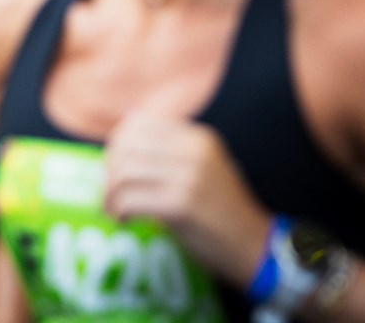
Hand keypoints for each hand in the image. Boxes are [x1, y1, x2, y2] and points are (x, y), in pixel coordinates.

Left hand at [104, 114, 268, 284]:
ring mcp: (189, 177)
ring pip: (124, 173)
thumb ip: (168, 146)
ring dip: (111, 195)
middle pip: (127, 147)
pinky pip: (130, 199)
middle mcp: (193, 151)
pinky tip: (124, 220)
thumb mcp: (202, 167)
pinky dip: (119, 211)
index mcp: (198, 137)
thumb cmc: (222, 210)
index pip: (139, 124)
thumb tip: (127, 117)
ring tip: (114, 209)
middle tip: (110, 193)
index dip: (117, 146)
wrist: (255, 247)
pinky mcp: (181, 205)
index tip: (114, 168)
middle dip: (109, 171)